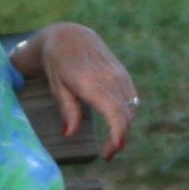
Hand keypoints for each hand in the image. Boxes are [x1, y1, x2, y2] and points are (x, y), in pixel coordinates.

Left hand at [26, 23, 137, 156]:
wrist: (69, 34)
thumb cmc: (57, 62)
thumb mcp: (56, 86)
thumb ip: (67, 109)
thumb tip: (70, 134)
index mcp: (92, 82)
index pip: (114, 112)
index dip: (117, 134)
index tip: (111, 151)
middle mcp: (110, 77)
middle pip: (125, 114)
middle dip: (119, 138)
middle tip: (107, 155)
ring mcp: (119, 74)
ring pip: (131, 107)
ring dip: (125, 127)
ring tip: (111, 143)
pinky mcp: (123, 73)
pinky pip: (132, 98)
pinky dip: (127, 114)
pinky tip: (117, 123)